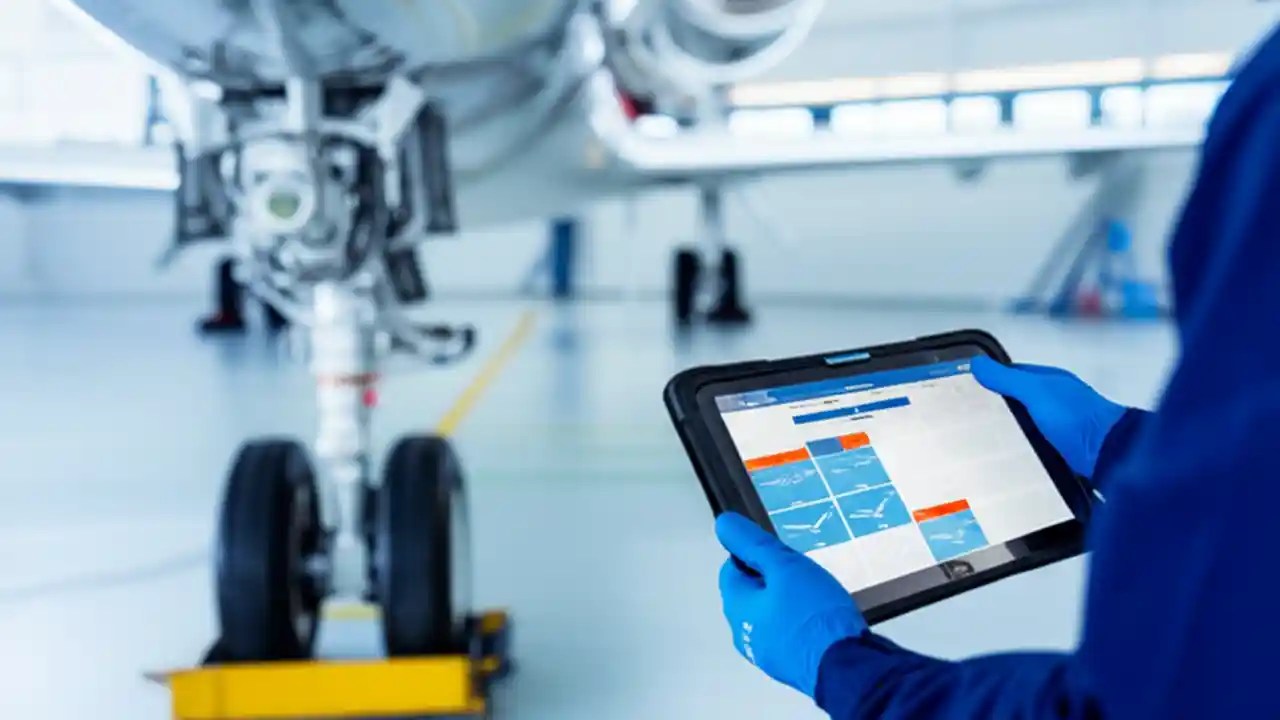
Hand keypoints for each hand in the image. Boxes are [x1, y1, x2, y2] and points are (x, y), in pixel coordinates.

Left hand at [716, 512, 865, 696]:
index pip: (732, 568)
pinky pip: (789, 632)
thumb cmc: (815, 619)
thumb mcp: (785, 566)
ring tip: (815, 598)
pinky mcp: (789, 663)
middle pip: (753, 591)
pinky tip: (822, 618)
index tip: (781, 557)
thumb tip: (725, 526)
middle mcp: (745, 634)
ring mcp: (767, 652)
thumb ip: (753, 544)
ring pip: (772, 612)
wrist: (846, 666)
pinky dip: (802, 622)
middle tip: (802, 577)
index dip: (757, 555)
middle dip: (776, 579)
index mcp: (737, 608)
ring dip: (790, 601)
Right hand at [971, 355, 1126, 477]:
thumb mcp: (1035, 392)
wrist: (1107, 454)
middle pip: (1016, 402)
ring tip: (976, 440)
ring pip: (1022, 425)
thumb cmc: (1073, 417)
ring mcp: (1057, 426)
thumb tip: (977, 363)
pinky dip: (1016, 447)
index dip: (989, 381)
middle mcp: (1053, 401)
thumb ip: (1007, 379)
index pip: (1011, 375)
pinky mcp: (1058, 449)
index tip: (964, 392)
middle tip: (965, 420)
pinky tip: (1000, 455)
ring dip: (1004, 431)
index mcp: (1049, 381)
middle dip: (993, 409)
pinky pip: (1030, 444)